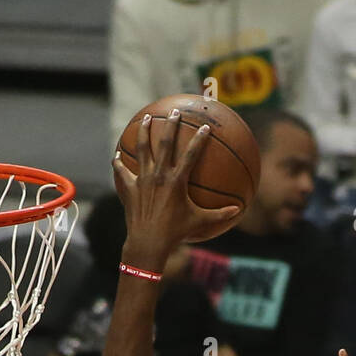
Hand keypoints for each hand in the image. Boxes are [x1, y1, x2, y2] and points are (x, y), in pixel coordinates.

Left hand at [112, 110, 241, 268]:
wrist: (148, 243)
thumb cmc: (176, 233)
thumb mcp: (199, 222)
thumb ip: (219, 214)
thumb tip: (239, 210)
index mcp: (177, 181)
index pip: (191, 154)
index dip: (199, 139)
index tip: (204, 127)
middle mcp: (159, 176)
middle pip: (165, 144)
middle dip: (170, 125)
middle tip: (174, 112)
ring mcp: (143, 180)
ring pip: (142, 150)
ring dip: (144, 132)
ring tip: (146, 119)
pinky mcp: (130, 188)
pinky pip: (123, 171)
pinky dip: (119, 162)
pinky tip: (116, 155)